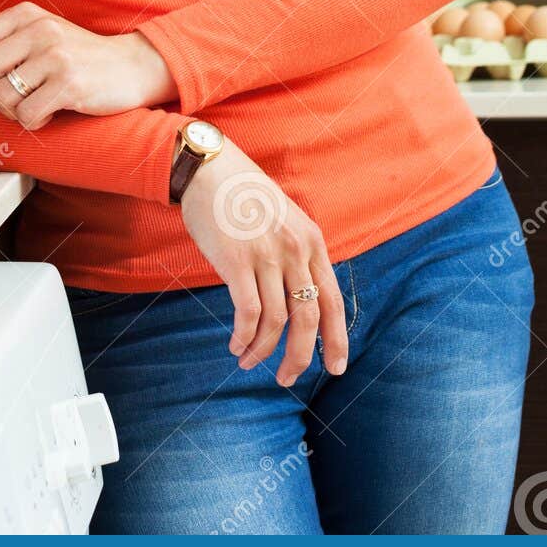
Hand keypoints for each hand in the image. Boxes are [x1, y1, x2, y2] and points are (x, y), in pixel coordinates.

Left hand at [0, 2, 175, 128]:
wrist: (131, 67)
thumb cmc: (76, 58)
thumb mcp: (33, 42)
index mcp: (24, 15)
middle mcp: (38, 29)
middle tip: (9, 101)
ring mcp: (54, 55)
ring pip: (1, 97)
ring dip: (12, 112)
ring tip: (34, 104)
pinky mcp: (69, 84)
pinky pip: (26, 116)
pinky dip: (34, 122)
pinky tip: (51, 111)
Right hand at [180, 138, 347, 385]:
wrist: (209, 167)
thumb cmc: (242, 195)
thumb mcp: (284, 219)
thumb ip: (296, 254)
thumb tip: (301, 299)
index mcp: (312, 241)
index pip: (333, 301)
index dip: (337, 339)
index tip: (336, 368)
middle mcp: (295, 250)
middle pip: (308, 320)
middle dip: (300, 357)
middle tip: (287, 379)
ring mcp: (266, 255)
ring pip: (276, 322)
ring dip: (263, 351)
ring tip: (249, 363)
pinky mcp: (237, 261)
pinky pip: (247, 313)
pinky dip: (244, 337)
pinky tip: (236, 346)